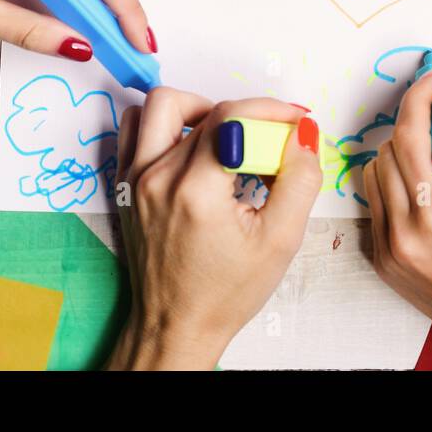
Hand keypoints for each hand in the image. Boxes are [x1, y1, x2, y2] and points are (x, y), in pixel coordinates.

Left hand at [107, 91, 320, 369]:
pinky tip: (194, 147)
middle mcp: (158, 177)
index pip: (232, 116)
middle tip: (269, 145)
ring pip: (163, 106)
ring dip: (200, 109)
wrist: (176, 326)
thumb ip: (300, 180)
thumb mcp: (281, 241)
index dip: (271, 110)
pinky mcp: (127, 183)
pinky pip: (137, 127)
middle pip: (206, 110)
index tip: (295, 122)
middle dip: (249, 117)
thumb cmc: (226, 292)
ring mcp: (136, 178)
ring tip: (226, 138)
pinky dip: (167, 124)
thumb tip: (305, 134)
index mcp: (196, 191)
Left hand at [365, 73, 431, 369]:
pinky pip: (376, 206)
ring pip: (374, 177)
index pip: (409, 136)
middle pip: (387, 152)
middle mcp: (403, 233)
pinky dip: (396, 189)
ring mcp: (389, 251)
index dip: (418, 99)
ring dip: (401, 159)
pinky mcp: (384, 263)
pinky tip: (429, 199)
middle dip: (415, 130)